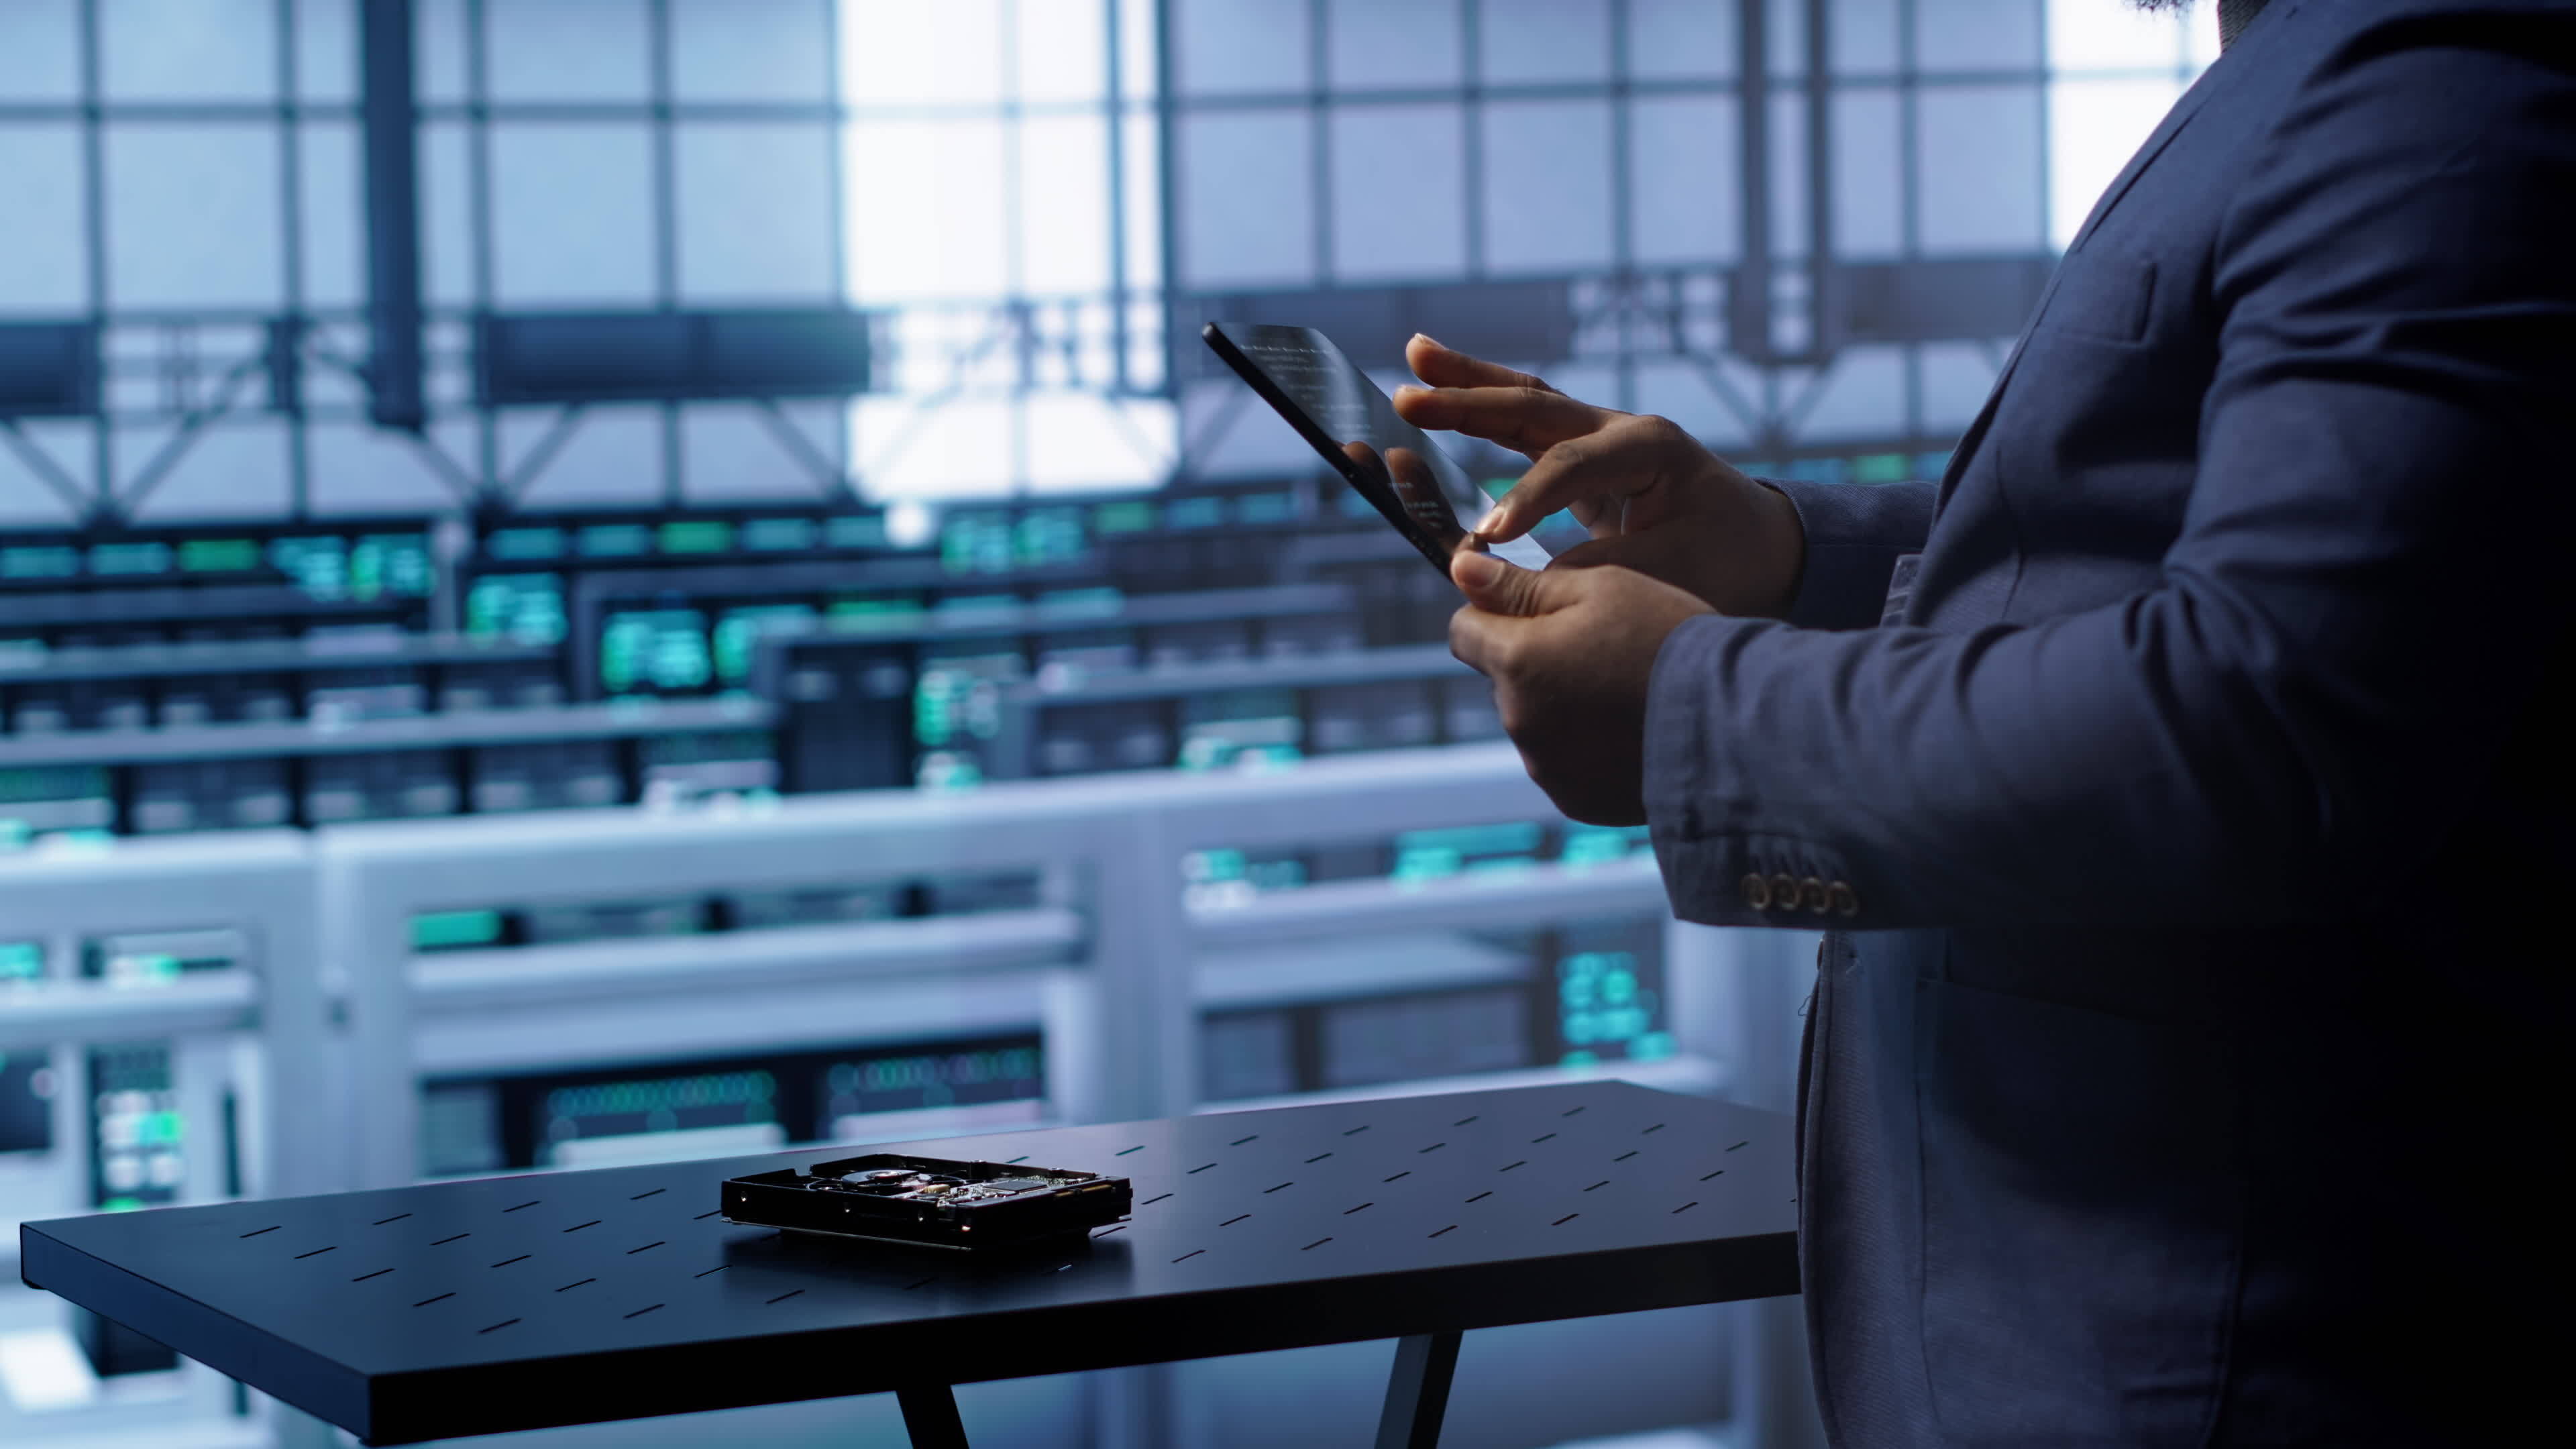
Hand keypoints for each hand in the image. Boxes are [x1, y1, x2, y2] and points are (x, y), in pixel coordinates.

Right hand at [1393, 335, 1805, 617]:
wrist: (1766, 549)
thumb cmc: (1725, 566)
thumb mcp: (1668, 578)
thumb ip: (1588, 572)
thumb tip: (1502, 578)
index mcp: (1652, 450)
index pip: (1570, 466)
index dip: (1524, 500)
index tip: (1484, 539)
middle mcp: (1623, 429)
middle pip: (1536, 405)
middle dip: (1471, 401)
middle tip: (1409, 394)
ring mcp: (1603, 435)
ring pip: (1526, 400)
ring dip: (1468, 382)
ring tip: (1414, 356)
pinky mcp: (1585, 455)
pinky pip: (1525, 426)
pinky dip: (1481, 410)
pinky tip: (1438, 392)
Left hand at [1448, 548, 1713, 825]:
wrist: (1733, 721)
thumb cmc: (1668, 638)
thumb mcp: (1600, 587)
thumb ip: (1522, 584)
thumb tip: (1462, 570)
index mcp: (1516, 661)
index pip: (1464, 631)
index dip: (1495, 613)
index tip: (1536, 609)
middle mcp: (1518, 720)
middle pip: (1503, 679)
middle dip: (1534, 661)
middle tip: (1601, 649)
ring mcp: (1545, 766)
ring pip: (1534, 721)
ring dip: (1561, 706)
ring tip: (1625, 693)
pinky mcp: (1575, 799)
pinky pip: (1563, 763)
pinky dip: (1586, 748)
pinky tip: (1632, 732)